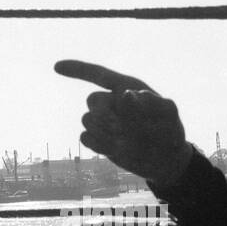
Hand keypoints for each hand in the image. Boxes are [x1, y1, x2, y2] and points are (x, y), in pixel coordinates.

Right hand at [54, 59, 193, 185]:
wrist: (166, 159)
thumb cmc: (169, 130)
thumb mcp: (167, 114)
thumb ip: (149, 102)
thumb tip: (125, 95)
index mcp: (128, 88)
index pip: (99, 74)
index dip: (78, 69)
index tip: (56, 67)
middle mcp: (113, 102)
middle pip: (93, 100)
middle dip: (106, 115)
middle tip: (125, 129)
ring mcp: (105, 122)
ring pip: (86, 120)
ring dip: (104, 132)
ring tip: (126, 141)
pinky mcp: (99, 140)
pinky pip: (84, 137)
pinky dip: (98, 144)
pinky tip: (115, 149)